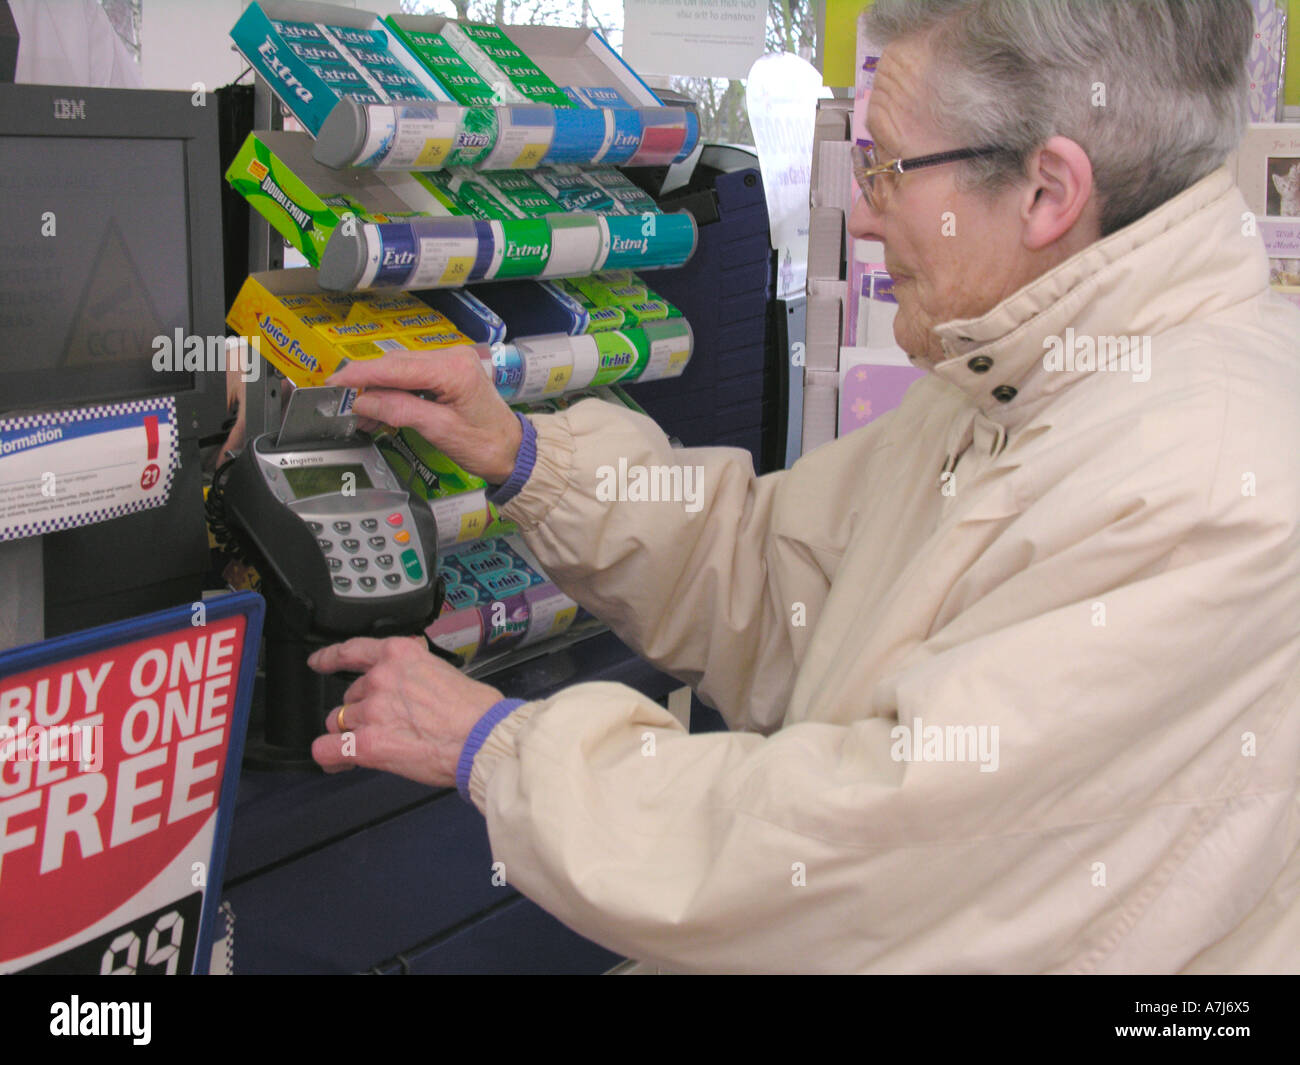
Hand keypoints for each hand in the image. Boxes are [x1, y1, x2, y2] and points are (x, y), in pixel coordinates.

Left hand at [309, 636, 505, 788]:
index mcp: (400, 654)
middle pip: (349, 696)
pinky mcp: (367, 743)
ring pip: (339, 723)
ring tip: (373, 747)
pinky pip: (328, 750)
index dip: (329, 658)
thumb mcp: (445, 670)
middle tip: (385, 726)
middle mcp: (381, 678)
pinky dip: (330, 757)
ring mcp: (372, 710)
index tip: (318, 662)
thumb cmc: (477, 710)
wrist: (483, 737)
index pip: (351, 650)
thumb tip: (411, 686)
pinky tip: (338, 762)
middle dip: (362, 711)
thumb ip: (416, 673)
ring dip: (351, 734)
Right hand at [327, 347, 522, 483]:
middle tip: (340, 402)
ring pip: (400, 369)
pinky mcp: (448, 371)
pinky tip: (379, 408)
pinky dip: (392, 391)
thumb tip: (364, 402)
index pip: (395, 367)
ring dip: (377, 389)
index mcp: (453, 369)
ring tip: (359, 413)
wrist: (514, 451)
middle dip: (365, 383)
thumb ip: (400, 411)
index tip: (334, 384)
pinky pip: (411, 375)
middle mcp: (452, 357)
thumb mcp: (439, 430)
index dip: (361, 375)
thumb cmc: (486, 445)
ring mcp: (451, 362)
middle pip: (394, 364)